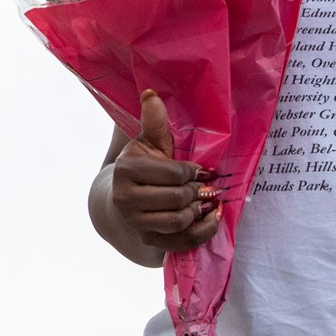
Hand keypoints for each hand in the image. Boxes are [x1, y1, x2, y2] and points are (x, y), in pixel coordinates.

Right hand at [109, 90, 218, 252]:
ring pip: (179, 221)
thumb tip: (152, 94)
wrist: (124, 199)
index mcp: (126, 171)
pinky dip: (203, 230)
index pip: (173, 174)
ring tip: (202, 199)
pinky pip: (183, 241)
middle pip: (177, 199)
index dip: (192, 172)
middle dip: (196, 191)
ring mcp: (135, 224)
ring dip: (198, 210)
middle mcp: (125, 200)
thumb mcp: (148, 143)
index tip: (198, 169)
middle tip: (204, 185)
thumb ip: (154, 122)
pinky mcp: (148, 241)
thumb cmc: (143, 167)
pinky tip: (211, 217)